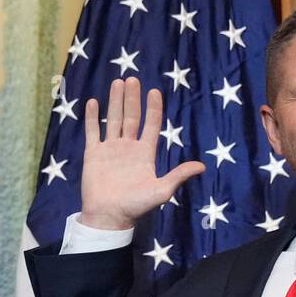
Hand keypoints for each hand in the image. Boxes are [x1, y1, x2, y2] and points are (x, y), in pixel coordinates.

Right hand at [78, 77, 205, 230]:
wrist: (108, 217)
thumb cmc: (135, 206)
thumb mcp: (161, 191)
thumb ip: (179, 176)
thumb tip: (202, 166)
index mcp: (145, 153)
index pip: (151, 125)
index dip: (154, 108)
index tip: (154, 91)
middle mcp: (128, 147)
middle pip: (131, 117)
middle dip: (132, 98)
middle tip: (132, 79)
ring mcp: (110, 149)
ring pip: (113, 120)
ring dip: (115, 101)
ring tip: (117, 83)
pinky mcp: (94, 154)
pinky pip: (93, 132)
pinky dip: (93, 118)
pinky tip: (94, 102)